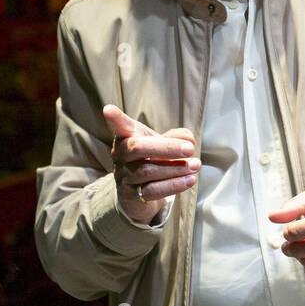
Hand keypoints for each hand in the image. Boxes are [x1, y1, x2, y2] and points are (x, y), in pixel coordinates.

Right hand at [103, 104, 199, 224]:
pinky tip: (190, 180)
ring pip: (147, 171)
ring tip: (196, 165)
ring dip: (176, 168)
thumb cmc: (151, 158)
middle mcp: (120, 155)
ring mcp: (123, 175)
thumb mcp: (161, 142)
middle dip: (166, 148)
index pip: (119, 126)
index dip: (114, 119)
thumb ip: (176, 137)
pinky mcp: (130, 195)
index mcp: (126, 137)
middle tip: (190, 149)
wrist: (140, 190)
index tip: (108, 110)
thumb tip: (189, 140)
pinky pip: (153, 190)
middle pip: (137, 147)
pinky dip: (174, 185)